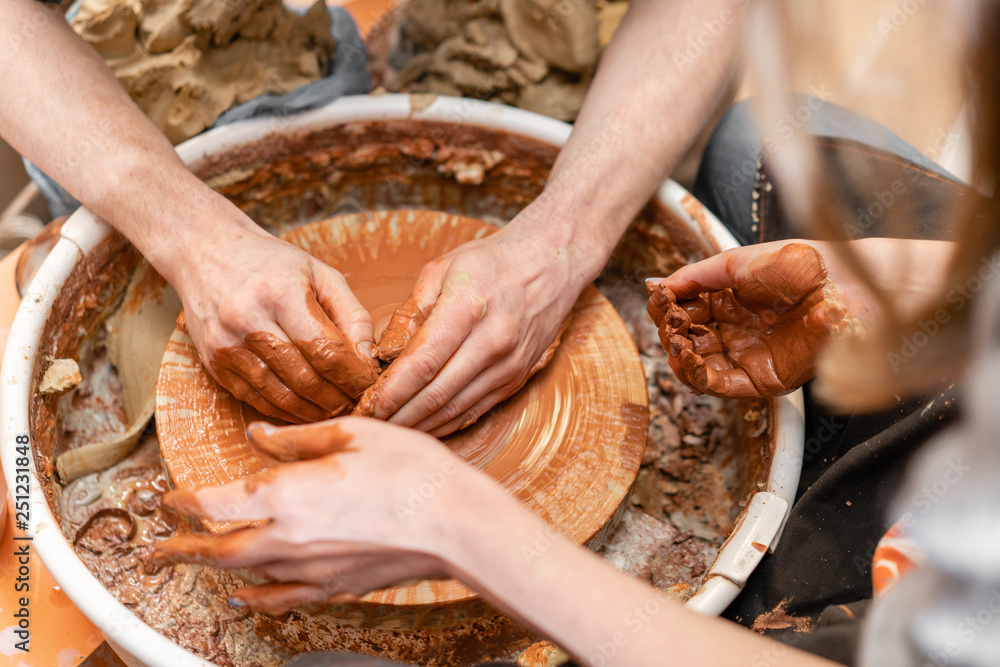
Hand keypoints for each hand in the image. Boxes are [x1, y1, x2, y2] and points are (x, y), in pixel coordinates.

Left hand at [150, 417, 471, 613]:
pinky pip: (283, 599)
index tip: (170, 499)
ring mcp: (312, 569)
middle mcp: (289, 539)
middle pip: (219, 550)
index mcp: (288, 494)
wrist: (456, 522)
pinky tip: (245, 597)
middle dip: (181, 550)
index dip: (185, 501)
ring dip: (214, 569)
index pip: (216, 502)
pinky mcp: (337, 585)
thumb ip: (298, 439)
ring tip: (194, 566)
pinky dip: (256, 598)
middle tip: (157, 551)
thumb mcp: (353, 434)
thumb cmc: (412, 471)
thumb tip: (261, 436)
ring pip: (246, 575)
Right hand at [174, 229, 379, 423]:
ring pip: (279, 395)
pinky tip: (306, 409)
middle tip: (357, 404)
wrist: (205, 251)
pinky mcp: (213, 362)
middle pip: (304, 378)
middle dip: (337, 398)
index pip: (325, 349)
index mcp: (280, 293)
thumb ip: (352, 314)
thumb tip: (369, 357)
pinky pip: (255, 399)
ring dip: (313, 411)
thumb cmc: (271, 263)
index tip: (370, 383)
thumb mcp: (320, 273)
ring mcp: (226, 344)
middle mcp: (248, 319)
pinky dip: (285, 410)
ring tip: (336, 410)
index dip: (353, 374)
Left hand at [353, 225, 586, 436]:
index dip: (390, 391)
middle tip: (367, 425)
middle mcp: (492, 342)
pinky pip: (474, 411)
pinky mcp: (515, 378)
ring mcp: (508, 365)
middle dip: (396, 416)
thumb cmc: (491, 262)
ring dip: (417, 426)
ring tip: (387, 431)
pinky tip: (421, 427)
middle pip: (435, 394)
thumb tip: (382, 353)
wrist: (551, 263)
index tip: (364, 405)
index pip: (422, 362)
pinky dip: (444, 424)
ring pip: (454, 409)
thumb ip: (410, 312)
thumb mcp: (442, 269)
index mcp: (468, 309)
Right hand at [646, 242, 849, 397]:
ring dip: (679, 357)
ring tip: (677, 342)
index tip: (660, 302)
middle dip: (670, 334)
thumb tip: (654, 286)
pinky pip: (720, 385)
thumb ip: (693, 277)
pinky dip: (698, 376)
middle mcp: (733, 331)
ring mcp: (745, 356)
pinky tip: (690, 359)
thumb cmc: (797, 265)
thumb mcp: (735, 263)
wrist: (842, 284)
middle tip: (669, 323)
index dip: (666, 310)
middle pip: (684, 341)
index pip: (682, 313)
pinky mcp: (761, 379)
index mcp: (726, 302)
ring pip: (696, 367)